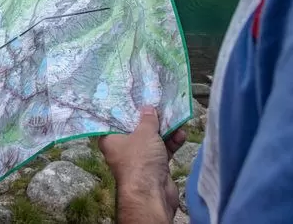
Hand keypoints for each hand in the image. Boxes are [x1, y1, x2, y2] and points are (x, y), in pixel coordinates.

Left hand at [98, 106, 184, 223]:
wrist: (151, 193)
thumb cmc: (140, 159)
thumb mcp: (144, 132)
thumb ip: (147, 119)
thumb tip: (147, 108)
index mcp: (111, 140)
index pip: (115, 121)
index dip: (125, 109)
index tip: (135, 98)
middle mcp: (123, 149)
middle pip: (137, 129)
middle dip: (150, 119)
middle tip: (160, 105)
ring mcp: (139, 159)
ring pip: (152, 140)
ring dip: (165, 130)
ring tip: (175, 117)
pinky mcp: (154, 167)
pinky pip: (162, 151)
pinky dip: (171, 143)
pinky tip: (181, 134)